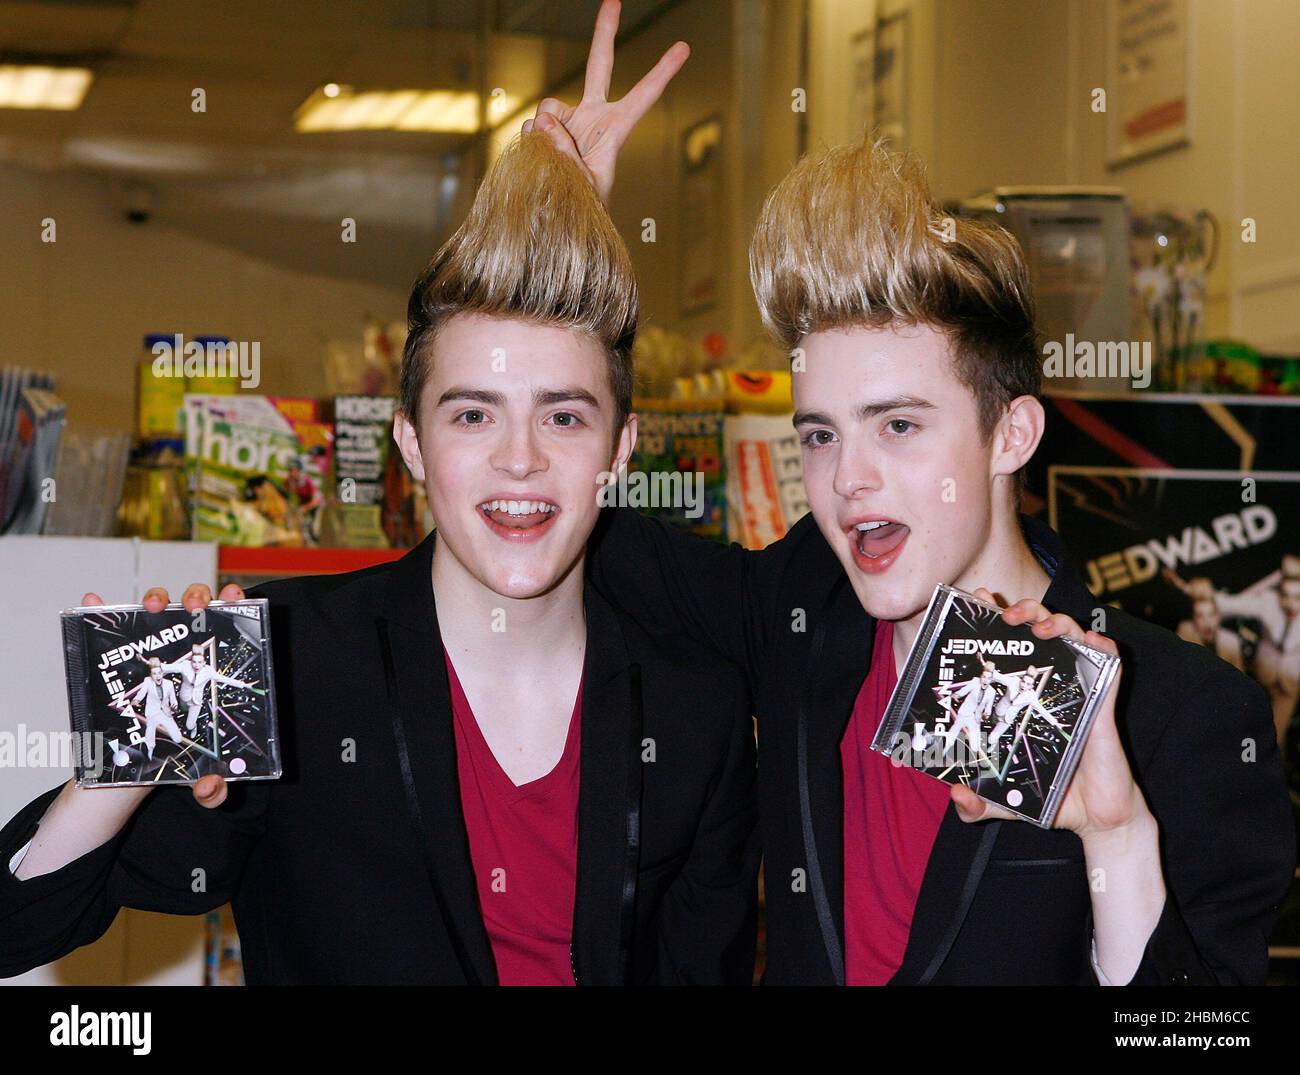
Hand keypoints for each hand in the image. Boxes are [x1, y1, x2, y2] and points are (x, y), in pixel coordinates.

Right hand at [82, 581, 245, 808]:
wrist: (123, 782)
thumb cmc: (171, 767)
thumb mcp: (201, 783)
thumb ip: (214, 791)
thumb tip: (209, 787)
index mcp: (213, 675)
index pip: (231, 629)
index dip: (237, 605)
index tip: (237, 598)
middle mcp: (183, 657)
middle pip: (194, 609)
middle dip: (197, 596)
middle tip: (195, 607)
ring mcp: (148, 657)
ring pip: (155, 612)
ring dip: (155, 599)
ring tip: (151, 607)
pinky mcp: (113, 666)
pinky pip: (104, 631)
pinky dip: (95, 612)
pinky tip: (91, 602)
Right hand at [522, 0, 688, 202]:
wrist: (561, 217)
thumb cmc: (585, 207)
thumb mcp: (584, 184)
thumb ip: (565, 151)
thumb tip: (540, 120)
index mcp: (616, 129)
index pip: (643, 96)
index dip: (661, 72)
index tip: (683, 48)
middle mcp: (593, 116)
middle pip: (600, 65)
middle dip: (605, 32)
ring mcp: (567, 120)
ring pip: (548, 109)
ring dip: (547, 135)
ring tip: (555, 164)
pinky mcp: (544, 129)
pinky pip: (532, 127)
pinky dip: (533, 142)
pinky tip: (541, 161)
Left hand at [949, 588, 1149, 841]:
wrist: (1096, 822)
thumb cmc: (1048, 798)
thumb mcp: (1002, 801)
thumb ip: (974, 805)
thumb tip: (957, 797)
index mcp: (1021, 695)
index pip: (1008, 644)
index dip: (993, 616)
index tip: (978, 599)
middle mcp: (1049, 685)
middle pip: (1039, 628)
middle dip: (1024, 609)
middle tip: (1005, 614)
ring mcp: (1079, 691)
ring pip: (1073, 636)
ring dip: (1057, 622)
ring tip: (1038, 628)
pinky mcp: (1104, 705)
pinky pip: (1110, 666)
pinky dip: (1104, 648)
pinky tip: (1094, 641)